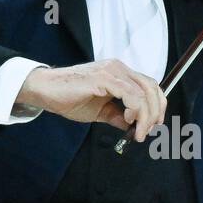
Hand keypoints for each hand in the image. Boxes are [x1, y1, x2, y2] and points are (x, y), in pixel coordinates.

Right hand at [18, 60, 166, 141]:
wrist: (45, 91)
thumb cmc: (69, 98)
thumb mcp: (100, 112)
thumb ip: (117, 117)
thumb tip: (133, 128)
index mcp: (120, 74)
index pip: (149, 86)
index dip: (157, 106)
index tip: (154, 125)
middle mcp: (119, 69)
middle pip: (151, 88)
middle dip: (155, 112)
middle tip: (148, 132)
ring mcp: (112, 71)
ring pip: (143, 92)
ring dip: (146, 116)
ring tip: (139, 132)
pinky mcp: (104, 77)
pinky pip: (129, 93)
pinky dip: (134, 109)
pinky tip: (127, 120)